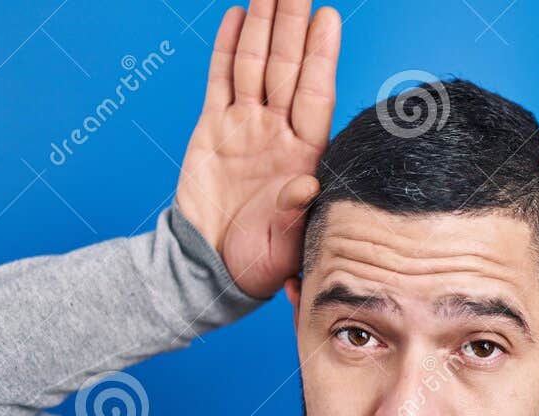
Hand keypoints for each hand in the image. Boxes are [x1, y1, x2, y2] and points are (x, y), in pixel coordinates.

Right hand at [175, 1, 340, 298]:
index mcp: (302, 156)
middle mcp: (277, 133)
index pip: (314, 94)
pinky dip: (229, 48)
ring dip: (264, 25)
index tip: (327, 18)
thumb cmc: (257, 262)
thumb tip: (308, 184)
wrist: (210, 267)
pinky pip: (221, 78)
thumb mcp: (284, 244)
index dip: (320, 56)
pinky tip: (239, 17)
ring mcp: (245, 126)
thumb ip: (295, 212)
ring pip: (256, 64)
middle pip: (287, 67)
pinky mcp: (213, 127)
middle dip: (292, 24)